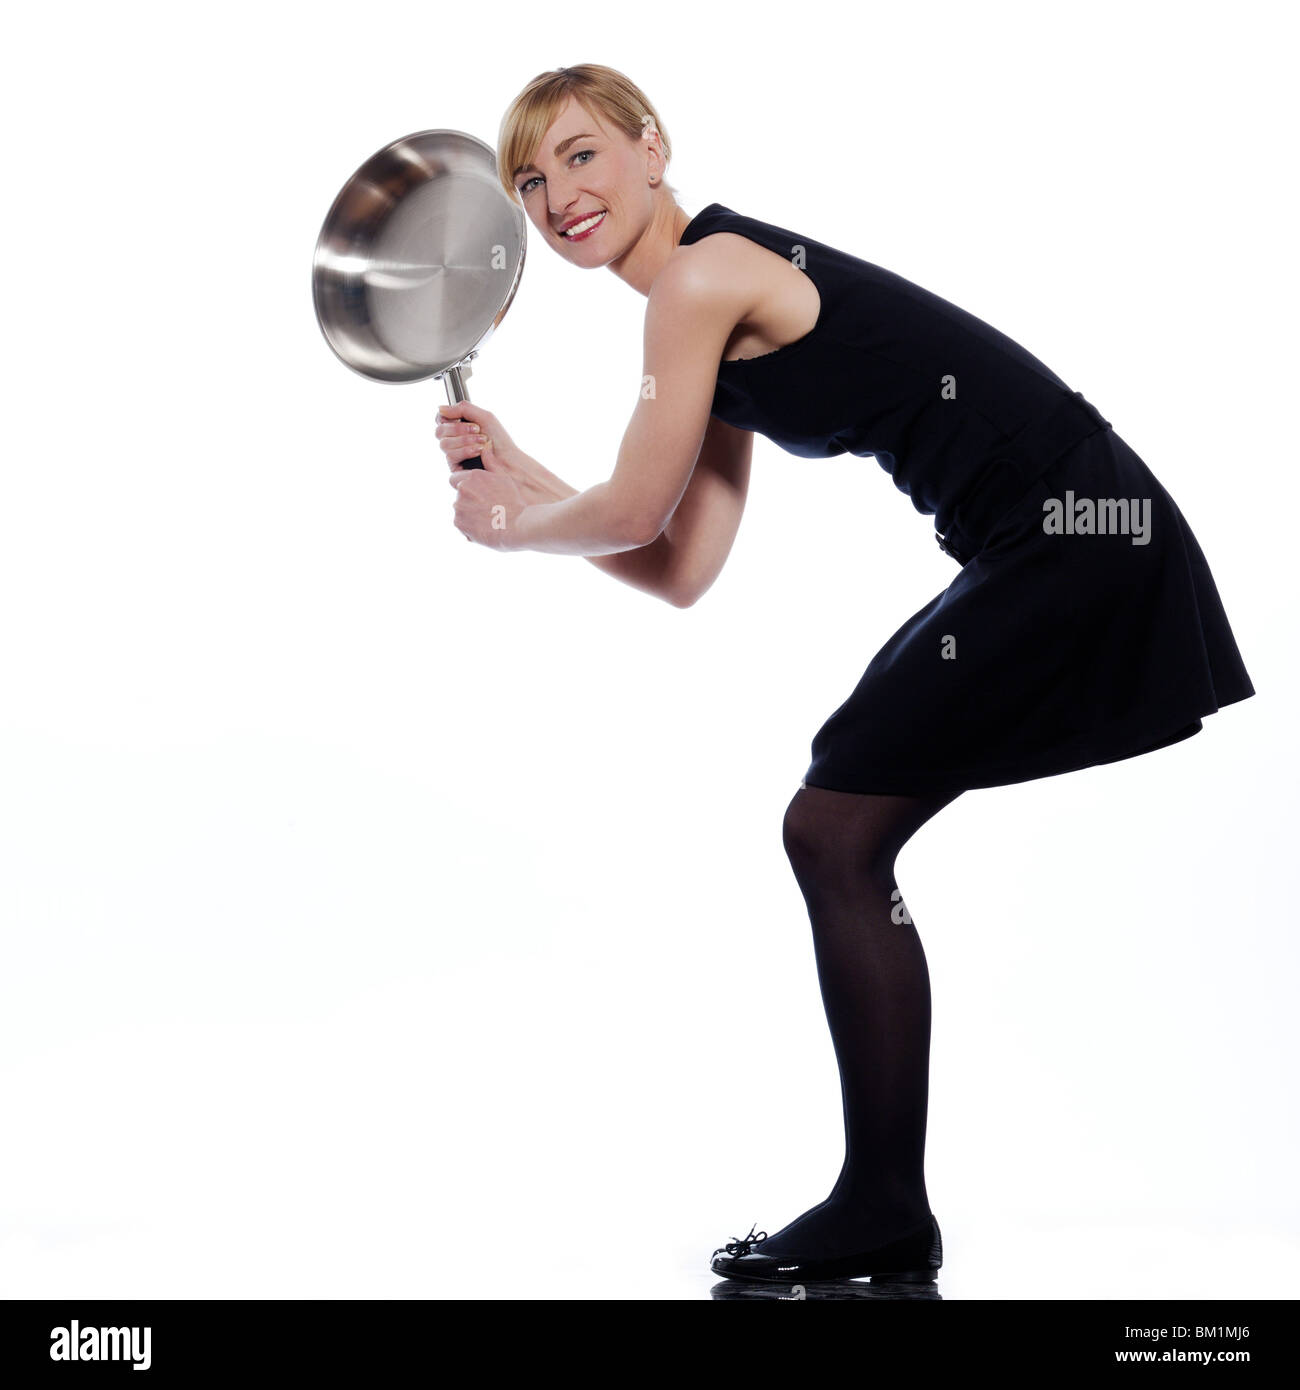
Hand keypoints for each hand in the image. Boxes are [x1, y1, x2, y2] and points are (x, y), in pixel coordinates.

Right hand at [436, 403, 565, 507]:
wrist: (509, 462)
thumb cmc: (500, 441)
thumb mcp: (484, 417)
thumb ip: (463, 408)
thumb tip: (441, 408)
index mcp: (460, 428)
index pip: (441, 419)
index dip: (448, 418)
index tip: (462, 418)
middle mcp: (455, 441)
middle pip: (440, 431)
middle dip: (459, 429)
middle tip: (478, 430)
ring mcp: (454, 455)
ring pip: (444, 444)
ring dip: (465, 440)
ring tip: (483, 442)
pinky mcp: (456, 469)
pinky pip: (450, 456)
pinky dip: (465, 451)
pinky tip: (479, 451)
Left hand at [446, 441, 526, 549]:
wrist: (518, 525)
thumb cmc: (514, 502)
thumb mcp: (504, 478)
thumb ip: (491, 464)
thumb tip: (484, 448)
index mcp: (472, 476)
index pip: (455, 479)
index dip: (466, 487)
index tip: (477, 495)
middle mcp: (462, 489)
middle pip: (459, 496)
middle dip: (469, 502)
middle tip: (487, 509)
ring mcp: (459, 506)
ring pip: (460, 511)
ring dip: (469, 515)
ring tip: (488, 520)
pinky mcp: (459, 522)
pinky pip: (461, 525)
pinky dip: (470, 528)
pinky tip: (485, 529)